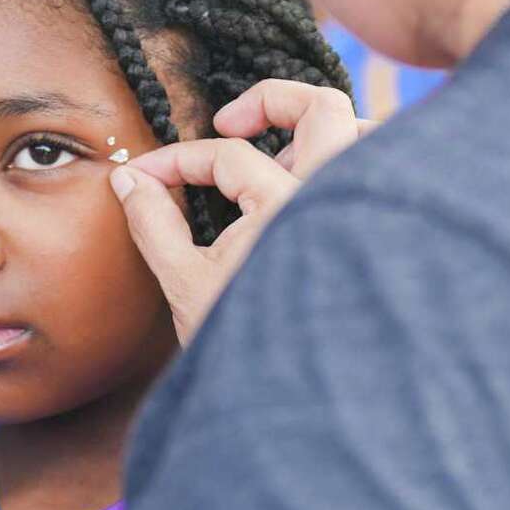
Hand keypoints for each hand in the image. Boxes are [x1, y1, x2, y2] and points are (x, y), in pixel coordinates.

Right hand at [110, 81, 373, 344]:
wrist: (301, 408)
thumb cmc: (244, 346)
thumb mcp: (183, 283)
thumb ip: (153, 223)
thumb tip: (127, 180)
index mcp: (285, 208)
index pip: (229, 155)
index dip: (178, 161)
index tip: (145, 179)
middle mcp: (337, 201)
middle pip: (322, 106)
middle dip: (270, 101)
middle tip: (230, 124)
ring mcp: (366, 217)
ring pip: (363, 136)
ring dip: (316, 137)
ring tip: (274, 162)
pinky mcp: (381, 239)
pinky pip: (379, 178)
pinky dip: (344, 171)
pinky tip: (305, 200)